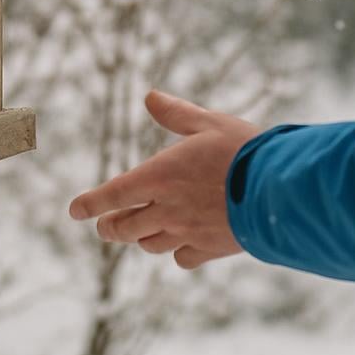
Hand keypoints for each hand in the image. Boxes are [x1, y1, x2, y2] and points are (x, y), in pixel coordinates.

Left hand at [68, 90, 258, 269]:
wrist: (280, 191)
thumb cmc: (245, 150)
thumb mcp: (209, 122)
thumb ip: (177, 114)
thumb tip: (150, 97)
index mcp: (158, 176)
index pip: (111, 195)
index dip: (90, 204)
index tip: (75, 211)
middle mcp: (166, 209)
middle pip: (124, 227)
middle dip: (110, 226)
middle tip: (104, 226)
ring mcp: (186, 232)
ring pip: (149, 244)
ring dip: (139, 238)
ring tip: (137, 233)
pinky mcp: (210, 249)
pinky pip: (181, 258)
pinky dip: (176, 252)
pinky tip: (180, 244)